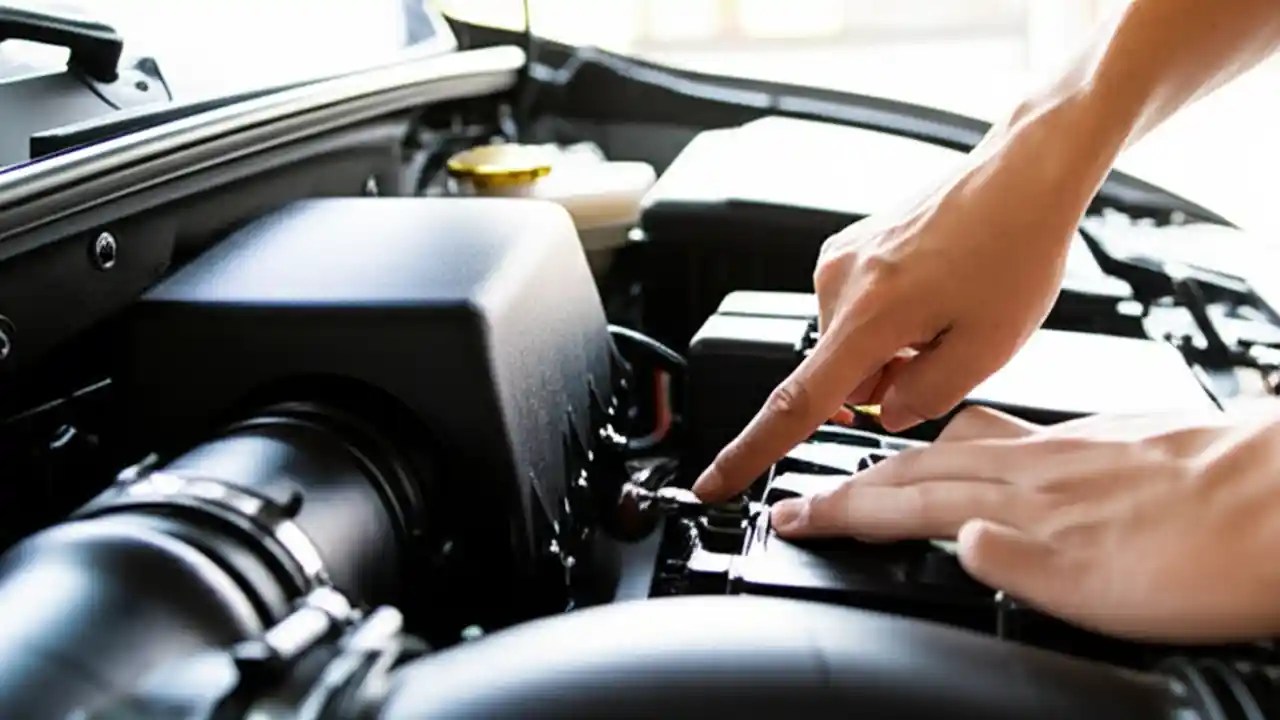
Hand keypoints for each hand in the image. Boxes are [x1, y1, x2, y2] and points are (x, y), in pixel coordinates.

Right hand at [692, 112, 1097, 502]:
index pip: (796, 405)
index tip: (714, 483)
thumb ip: (928, 398)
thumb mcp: (989, 347)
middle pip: (839, 375)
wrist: (1021, 173)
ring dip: (893, 347)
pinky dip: (891, 318)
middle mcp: (838, 284)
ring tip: (950, 308)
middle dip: (888, 381)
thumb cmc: (1015, 246)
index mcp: (868, 315)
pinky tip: (937, 290)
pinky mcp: (849, 247)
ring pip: (851, 343)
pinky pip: (857, 309)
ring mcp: (840, 261)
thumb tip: (887, 413)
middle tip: (949, 345)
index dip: (751, 453)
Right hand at [769, 405, 1279, 642]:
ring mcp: (1063, 443)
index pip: (905, 504)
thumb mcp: (1109, 586)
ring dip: (899, 457)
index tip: (795, 516)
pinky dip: (962, 442)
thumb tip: (952, 543)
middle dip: (849, 483)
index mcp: (1025, 500)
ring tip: (873, 468)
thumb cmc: (1215, 550)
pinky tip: (978, 452)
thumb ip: (1020, 562)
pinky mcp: (1096, 437)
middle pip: (915, 465)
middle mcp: (1034, 462)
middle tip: (807, 494)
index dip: (842, 513)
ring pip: (956, 442)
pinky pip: (1002, 432)